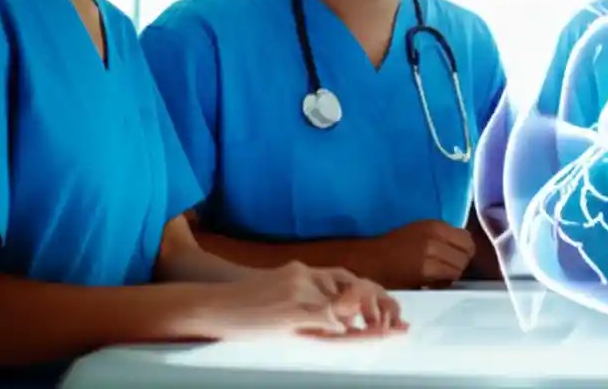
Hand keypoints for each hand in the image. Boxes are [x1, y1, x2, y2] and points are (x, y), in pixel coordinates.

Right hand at [203, 261, 406, 338]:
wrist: (211, 305)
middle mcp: (305, 275)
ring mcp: (298, 290)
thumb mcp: (279, 294)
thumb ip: (306, 301)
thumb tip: (337, 320)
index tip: (392, 312)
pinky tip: (348, 335)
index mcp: (303, 272)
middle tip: (396, 326)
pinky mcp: (291, 307)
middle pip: (354, 287)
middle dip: (378, 307)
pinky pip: (326, 316)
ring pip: (343, 303)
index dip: (373, 294)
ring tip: (378, 332)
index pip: (348, 279)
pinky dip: (340, 326)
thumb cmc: (243, 306)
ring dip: (362, 320)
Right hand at [378, 220, 475, 288]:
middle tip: (448, 268)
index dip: (465, 249)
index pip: (467, 239)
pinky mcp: (425, 274)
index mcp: (435, 226)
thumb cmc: (395, 245)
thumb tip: (463, 247)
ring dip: (452, 274)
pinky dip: (444, 283)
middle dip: (460, 263)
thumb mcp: (421, 231)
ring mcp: (430, 256)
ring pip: (458, 269)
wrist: (371, 259)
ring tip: (440, 276)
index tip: (458, 255)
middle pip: (465, 255)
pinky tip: (434, 282)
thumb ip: (443, 236)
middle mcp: (435, 239)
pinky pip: (446, 280)